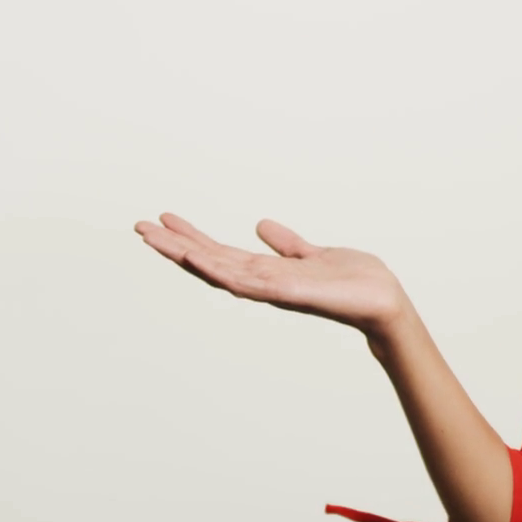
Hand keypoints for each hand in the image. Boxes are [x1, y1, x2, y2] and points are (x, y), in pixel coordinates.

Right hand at [135, 212, 409, 336]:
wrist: (382, 300)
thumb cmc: (353, 282)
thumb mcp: (314, 254)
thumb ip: (287, 244)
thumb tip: (261, 225)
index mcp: (267, 271)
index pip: (219, 253)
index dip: (190, 238)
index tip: (162, 221)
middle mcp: (262, 281)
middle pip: (208, 261)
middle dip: (173, 245)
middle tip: (138, 226)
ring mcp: (270, 289)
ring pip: (218, 270)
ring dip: (184, 254)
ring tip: (153, 236)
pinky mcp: (286, 293)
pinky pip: (246, 282)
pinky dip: (219, 270)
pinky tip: (195, 256)